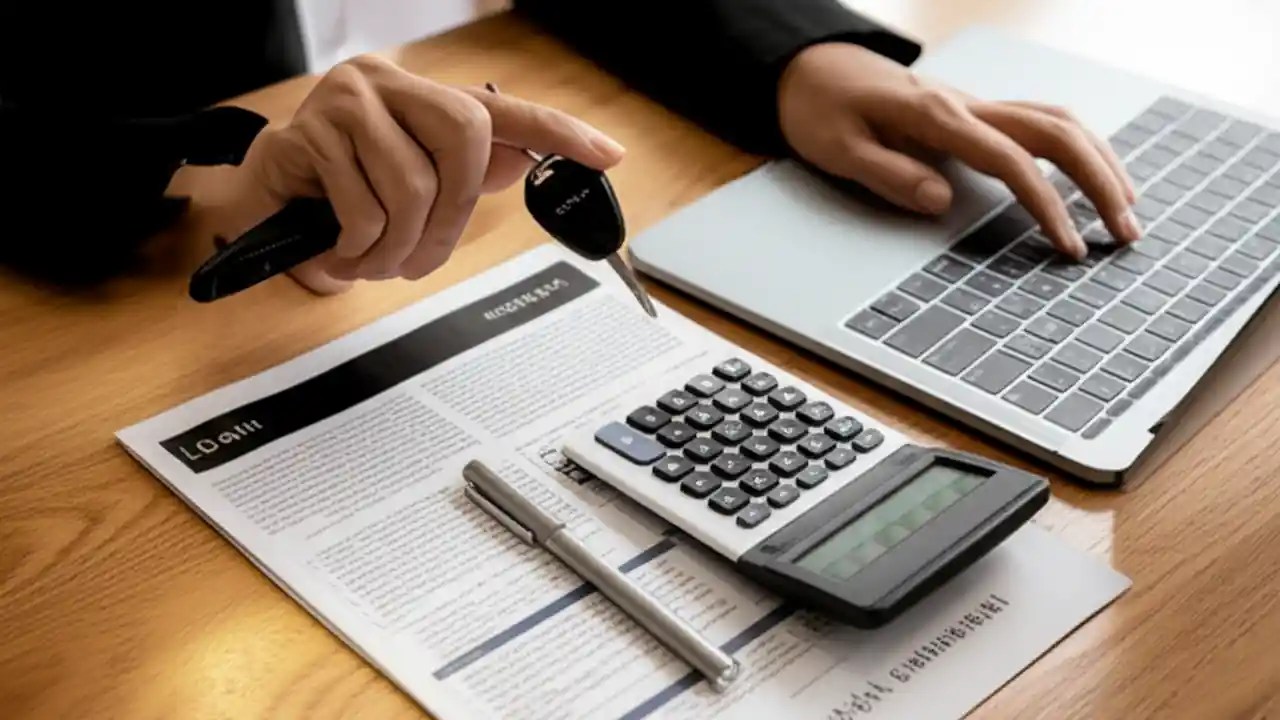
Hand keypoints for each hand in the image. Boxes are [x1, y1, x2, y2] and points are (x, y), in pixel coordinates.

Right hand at [224, 55, 624, 293]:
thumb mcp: (411, 184)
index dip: (558, 134)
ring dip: (397, 249)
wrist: (264, 199)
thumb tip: (526, 167)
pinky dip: (359, 251)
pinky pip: (363, 209)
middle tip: (418, 261)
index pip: (502, 110)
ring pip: (412, 187)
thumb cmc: (344, 191)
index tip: (607, 155)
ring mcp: (347, 102)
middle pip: (465, 145)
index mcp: (423, 98)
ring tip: (374, 262)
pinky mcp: (308, 134)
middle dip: (450, 222)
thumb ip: (466, 175)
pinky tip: (342, 253)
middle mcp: (389, 85)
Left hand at [777, 42, 1139, 259]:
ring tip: (1127, 208)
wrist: (812, 67)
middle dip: (1100, 181)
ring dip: (1099, 161)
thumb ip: (888, 174)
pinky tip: (1093, 174)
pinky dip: (1077, 147)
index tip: (1069, 245)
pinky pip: (1041, 121)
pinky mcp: (974, 111)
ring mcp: (975, 105)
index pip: (1011, 161)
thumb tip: (942, 201)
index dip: (1047, 204)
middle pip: (1056, 132)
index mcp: (937, 117)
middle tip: (1126, 233)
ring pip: (1057, 120)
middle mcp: (967, 105)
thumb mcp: (838, 148)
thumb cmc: (820, 109)